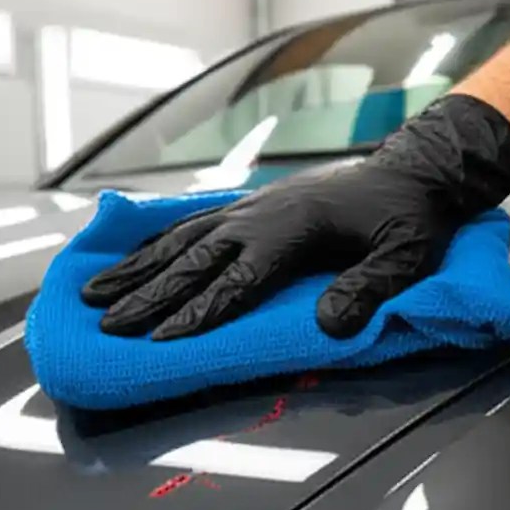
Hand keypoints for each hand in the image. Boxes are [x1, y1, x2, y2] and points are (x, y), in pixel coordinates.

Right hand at [82, 94, 509, 339]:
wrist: (415, 169)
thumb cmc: (412, 217)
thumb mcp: (407, 257)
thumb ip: (369, 289)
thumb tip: (328, 327)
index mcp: (293, 228)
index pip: (236, 279)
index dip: (198, 312)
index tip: (160, 340)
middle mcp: (261, 214)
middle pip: (193, 259)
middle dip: (148, 294)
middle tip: (105, 324)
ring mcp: (252, 205)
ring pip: (183, 238)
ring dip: (138, 267)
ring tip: (95, 292)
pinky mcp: (253, 203)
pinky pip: (195, 221)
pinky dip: (159, 241)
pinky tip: (137, 256)